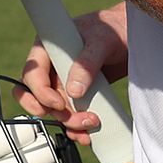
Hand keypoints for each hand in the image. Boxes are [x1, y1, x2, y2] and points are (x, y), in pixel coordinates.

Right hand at [12, 2, 128, 144]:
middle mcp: (52, 68)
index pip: (32, 75)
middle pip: (37, 97)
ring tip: (90, 123)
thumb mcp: (101, 41)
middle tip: (73, 117)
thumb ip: (87, 63)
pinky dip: (76, 129)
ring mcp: (63, 83)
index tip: (59, 103)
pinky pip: (69, 116)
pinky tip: (88, 133)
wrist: (130, 37)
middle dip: (53, 112)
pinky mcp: (78, 96)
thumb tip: (74, 91)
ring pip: (54, 111)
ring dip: (69, 123)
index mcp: (47, 50)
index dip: (39, 93)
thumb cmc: (112, 29)